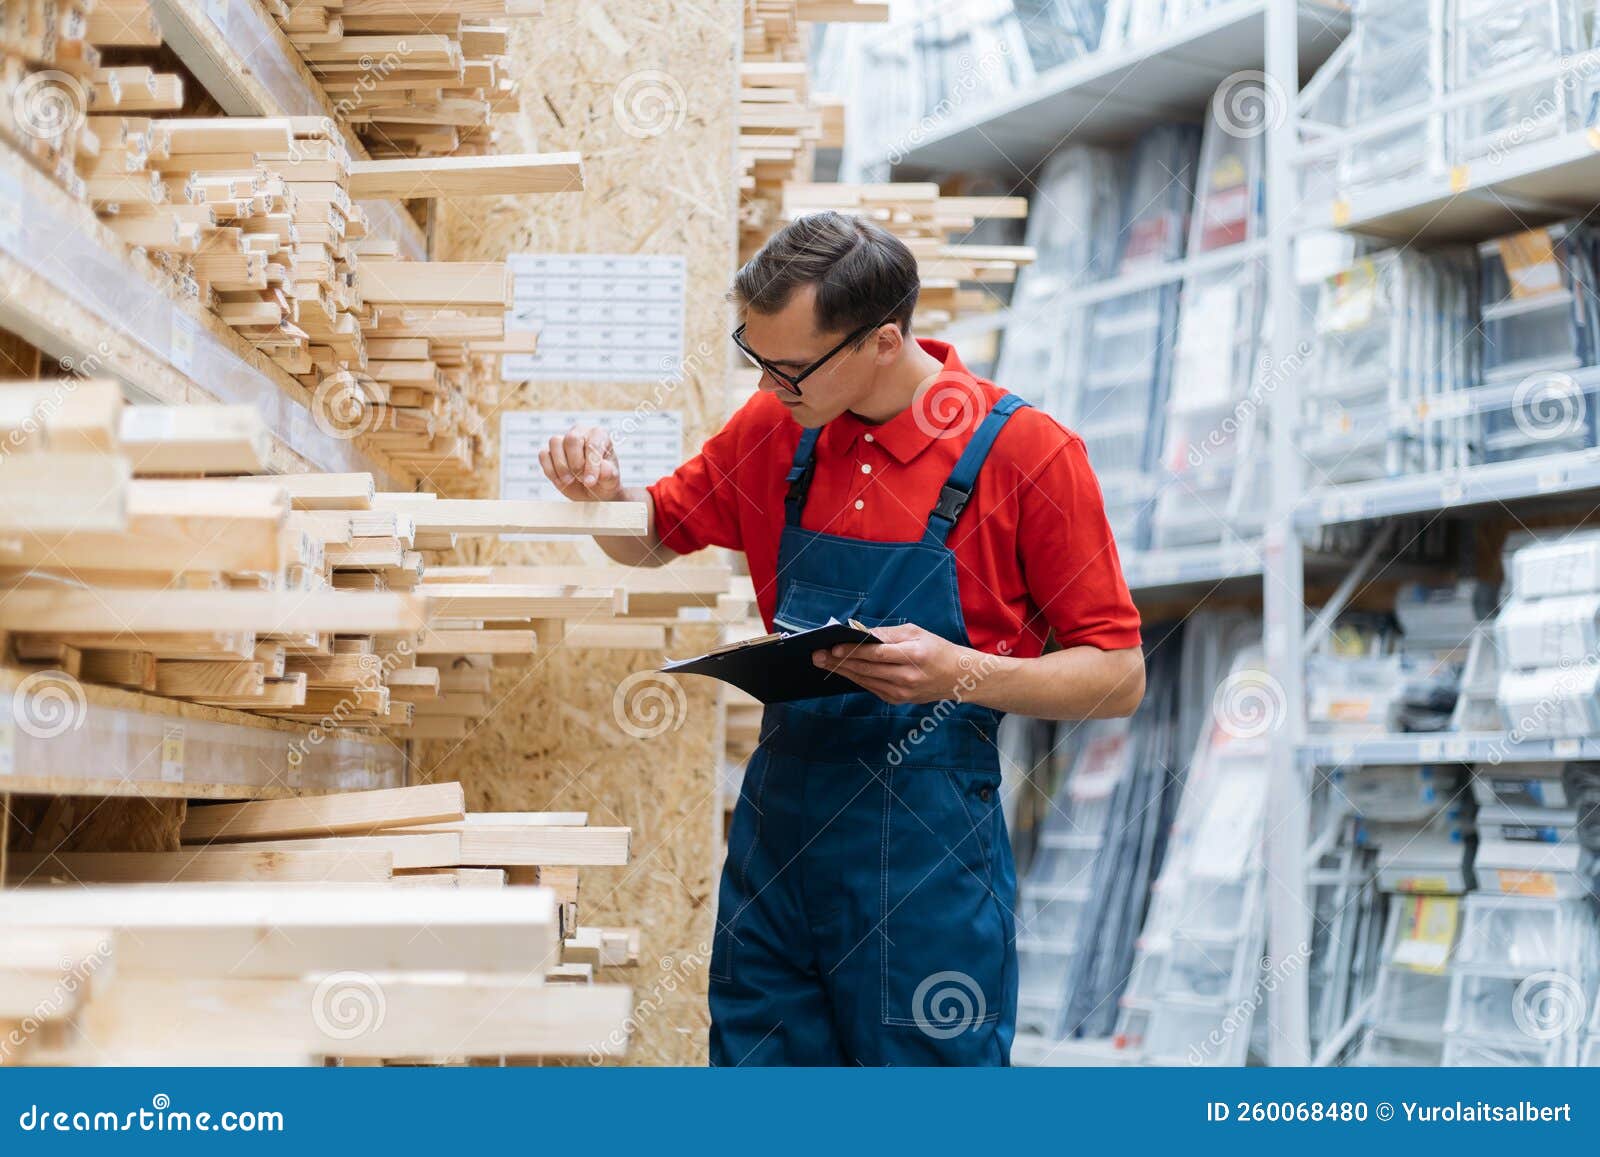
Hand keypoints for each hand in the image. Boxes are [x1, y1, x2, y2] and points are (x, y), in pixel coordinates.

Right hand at [540, 425, 621, 500]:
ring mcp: (564, 441)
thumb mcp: (611, 481)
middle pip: (571, 439)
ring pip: (555, 443)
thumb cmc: (605, 482)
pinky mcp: (550, 452)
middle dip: (575, 463)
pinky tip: (561, 480)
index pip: (593, 444)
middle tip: (581, 479)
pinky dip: (550, 470)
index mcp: (599, 435)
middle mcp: (580, 433)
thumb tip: (603, 469)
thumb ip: (609, 474)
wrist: (593, 491)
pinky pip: (544, 455)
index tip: (591, 482)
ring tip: (570, 481)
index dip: (591, 464)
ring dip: (561, 466)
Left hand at [812, 623, 979, 704]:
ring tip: (823, 663)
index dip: (852, 652)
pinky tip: (842, 671)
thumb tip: (861, 633)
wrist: (958, 677)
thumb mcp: (916, 632)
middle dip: (839, 663)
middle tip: (817, 656)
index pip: (876, 654)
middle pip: (866, 669)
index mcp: (914, 655)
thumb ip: (888, 634)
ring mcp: (902, 692)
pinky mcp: (898, 700)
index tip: (833, 647)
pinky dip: (856, 679)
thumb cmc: (936, 649)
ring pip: (865, 681)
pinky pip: (872, 688)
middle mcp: (907, 677)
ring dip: (842, 672)